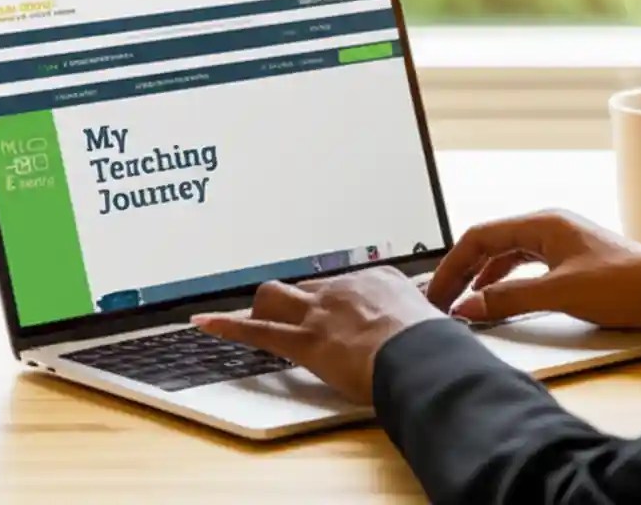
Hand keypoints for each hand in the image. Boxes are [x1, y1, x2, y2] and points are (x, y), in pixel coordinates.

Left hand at [191, 266, 444, 403]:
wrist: (425, 359)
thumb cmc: (436, 349)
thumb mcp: (435, 325)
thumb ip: (422, 321)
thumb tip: (432, 329)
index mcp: (378, 281)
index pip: (342, 284)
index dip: (332, 301)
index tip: (333, 311)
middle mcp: (344, 289)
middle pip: (304, 288)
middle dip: (294, 303)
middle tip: (291, 320)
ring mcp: (321, 313)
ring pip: (274, 298)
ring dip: (262, 308)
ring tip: (252, 318)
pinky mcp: (305, 341)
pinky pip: (257, 331)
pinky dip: (226, 326)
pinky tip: (204, 323)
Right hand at [428, 209, 640, 328]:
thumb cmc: (627, 285)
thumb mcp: (560, 293)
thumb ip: (509, 299)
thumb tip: (466, 306)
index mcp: (542, 224)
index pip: (479, 237)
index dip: (451, 266)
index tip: (436, 294)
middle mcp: (548, 227)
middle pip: (488, 244)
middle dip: (461, 272)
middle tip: (441, 301)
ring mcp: (560, 243)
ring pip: (505, 255)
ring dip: (481, 278)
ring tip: (462, 302)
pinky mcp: (571, 261)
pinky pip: (523, 266)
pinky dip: (503, 282)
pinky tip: (497, 299)